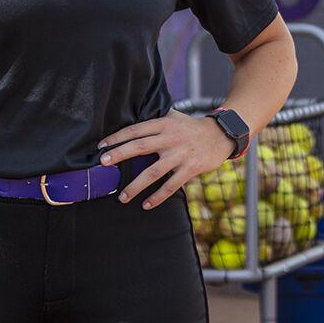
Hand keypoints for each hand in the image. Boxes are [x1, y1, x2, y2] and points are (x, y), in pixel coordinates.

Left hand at [98, 109, 236, 208]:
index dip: (117, 137)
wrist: (221, 135)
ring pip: (153, 172)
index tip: (102, 146)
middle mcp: (171, 138)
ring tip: (122, 197)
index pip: (136, 130)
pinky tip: (146, 205)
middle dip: (120, 155)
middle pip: (140, 147)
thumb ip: (155, 122)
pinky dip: (158, 197)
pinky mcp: (190, 168)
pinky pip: (171, 186)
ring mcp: (180, 154)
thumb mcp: (174, 117)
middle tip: (103, 164)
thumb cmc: (191, 128)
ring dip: (136, 185)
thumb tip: (131, 128)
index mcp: (164, 124)